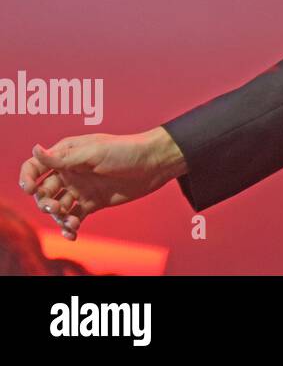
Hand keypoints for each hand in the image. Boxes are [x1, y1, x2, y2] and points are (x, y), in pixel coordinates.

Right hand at [17, 128, 186, 241]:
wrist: (154, 164)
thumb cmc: (125, 150)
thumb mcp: (94, 152)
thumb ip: (64, 158)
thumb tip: (35, 150)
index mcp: (67, 154)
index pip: (36, 166)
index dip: (27, 177)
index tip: (30, 188)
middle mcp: (70, 172)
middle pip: (44, 191)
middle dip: (44, 201)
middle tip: (55, 207)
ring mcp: (80, 188)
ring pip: (57, 207)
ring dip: (57, 216)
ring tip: (70, 220)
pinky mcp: (92, 203)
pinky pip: (74, 217)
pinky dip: (70, 227)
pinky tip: (73, 234)